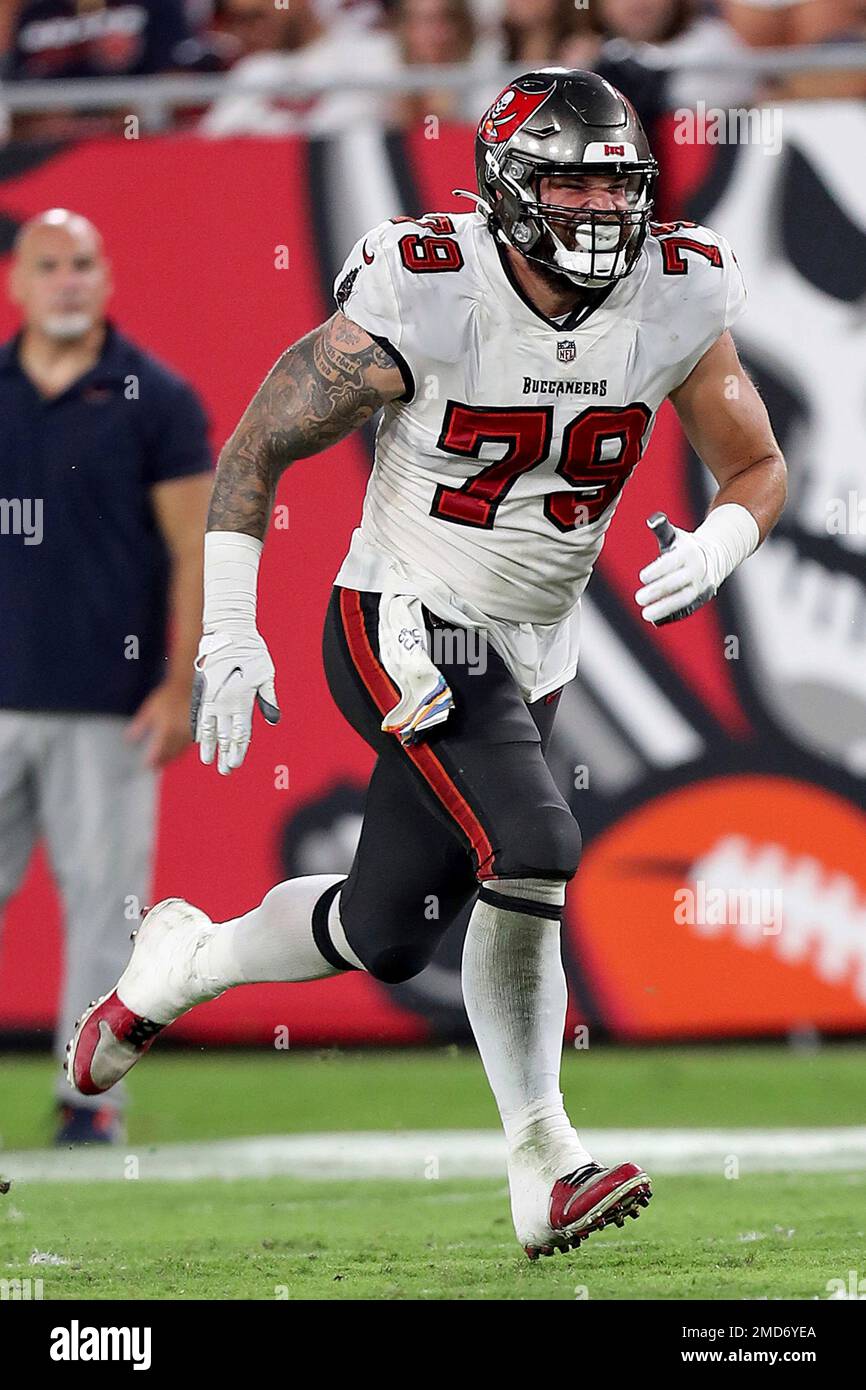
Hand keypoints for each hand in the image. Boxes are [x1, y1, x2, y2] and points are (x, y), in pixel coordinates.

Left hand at [128, 679, 193, 768]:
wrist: (190, 685)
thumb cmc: (170, 695)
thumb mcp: (151, 709)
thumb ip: (140, 725)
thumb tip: (129, 738)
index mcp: (167, 731)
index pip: (158, 752)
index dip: (152, 761)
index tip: (146, 766)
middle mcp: (179, 734)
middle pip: (170, 754)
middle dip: (162, 762)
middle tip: (155, 767)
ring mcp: (189, 733)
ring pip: (181, 751)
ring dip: (173, 758)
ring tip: (166, 761)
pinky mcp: (197, 729)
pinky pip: (188, 744)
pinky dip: (182, 749)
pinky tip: (178, 749)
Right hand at [190, 627, 279, 774]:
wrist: (227, 632)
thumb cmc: (251, 652)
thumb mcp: (265, 674)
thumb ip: (267, 698)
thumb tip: (273, 720)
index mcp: (242, 698)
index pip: (241, 732)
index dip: (239, 750)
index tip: (235, 763)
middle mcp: (225, 700)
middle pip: (225, 734)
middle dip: (225, 754)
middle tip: (225, 770)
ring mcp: (211, 695)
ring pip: (209, 727)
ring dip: (209, 745)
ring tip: (208, 760)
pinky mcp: (201, 688)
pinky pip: (198, 713)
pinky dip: (198, 727)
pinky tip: (198, 738)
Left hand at [635, 516, 715, 624]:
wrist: (715, 557)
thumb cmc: (685, 547)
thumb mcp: (676, 535)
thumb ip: (662, 528)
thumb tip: (652, 519)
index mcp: (690, 553)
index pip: (672, 562)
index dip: (657, 570)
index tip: (642, 577)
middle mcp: (698, 571)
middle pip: (677, 583)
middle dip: (657, 591)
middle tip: (638, 598)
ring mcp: (700, 587)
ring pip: (683, 600)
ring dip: (664, 609)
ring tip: (645, 614)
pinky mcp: (700, 600)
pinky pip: (686, 610)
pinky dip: (672, 616)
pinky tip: (656, 620)